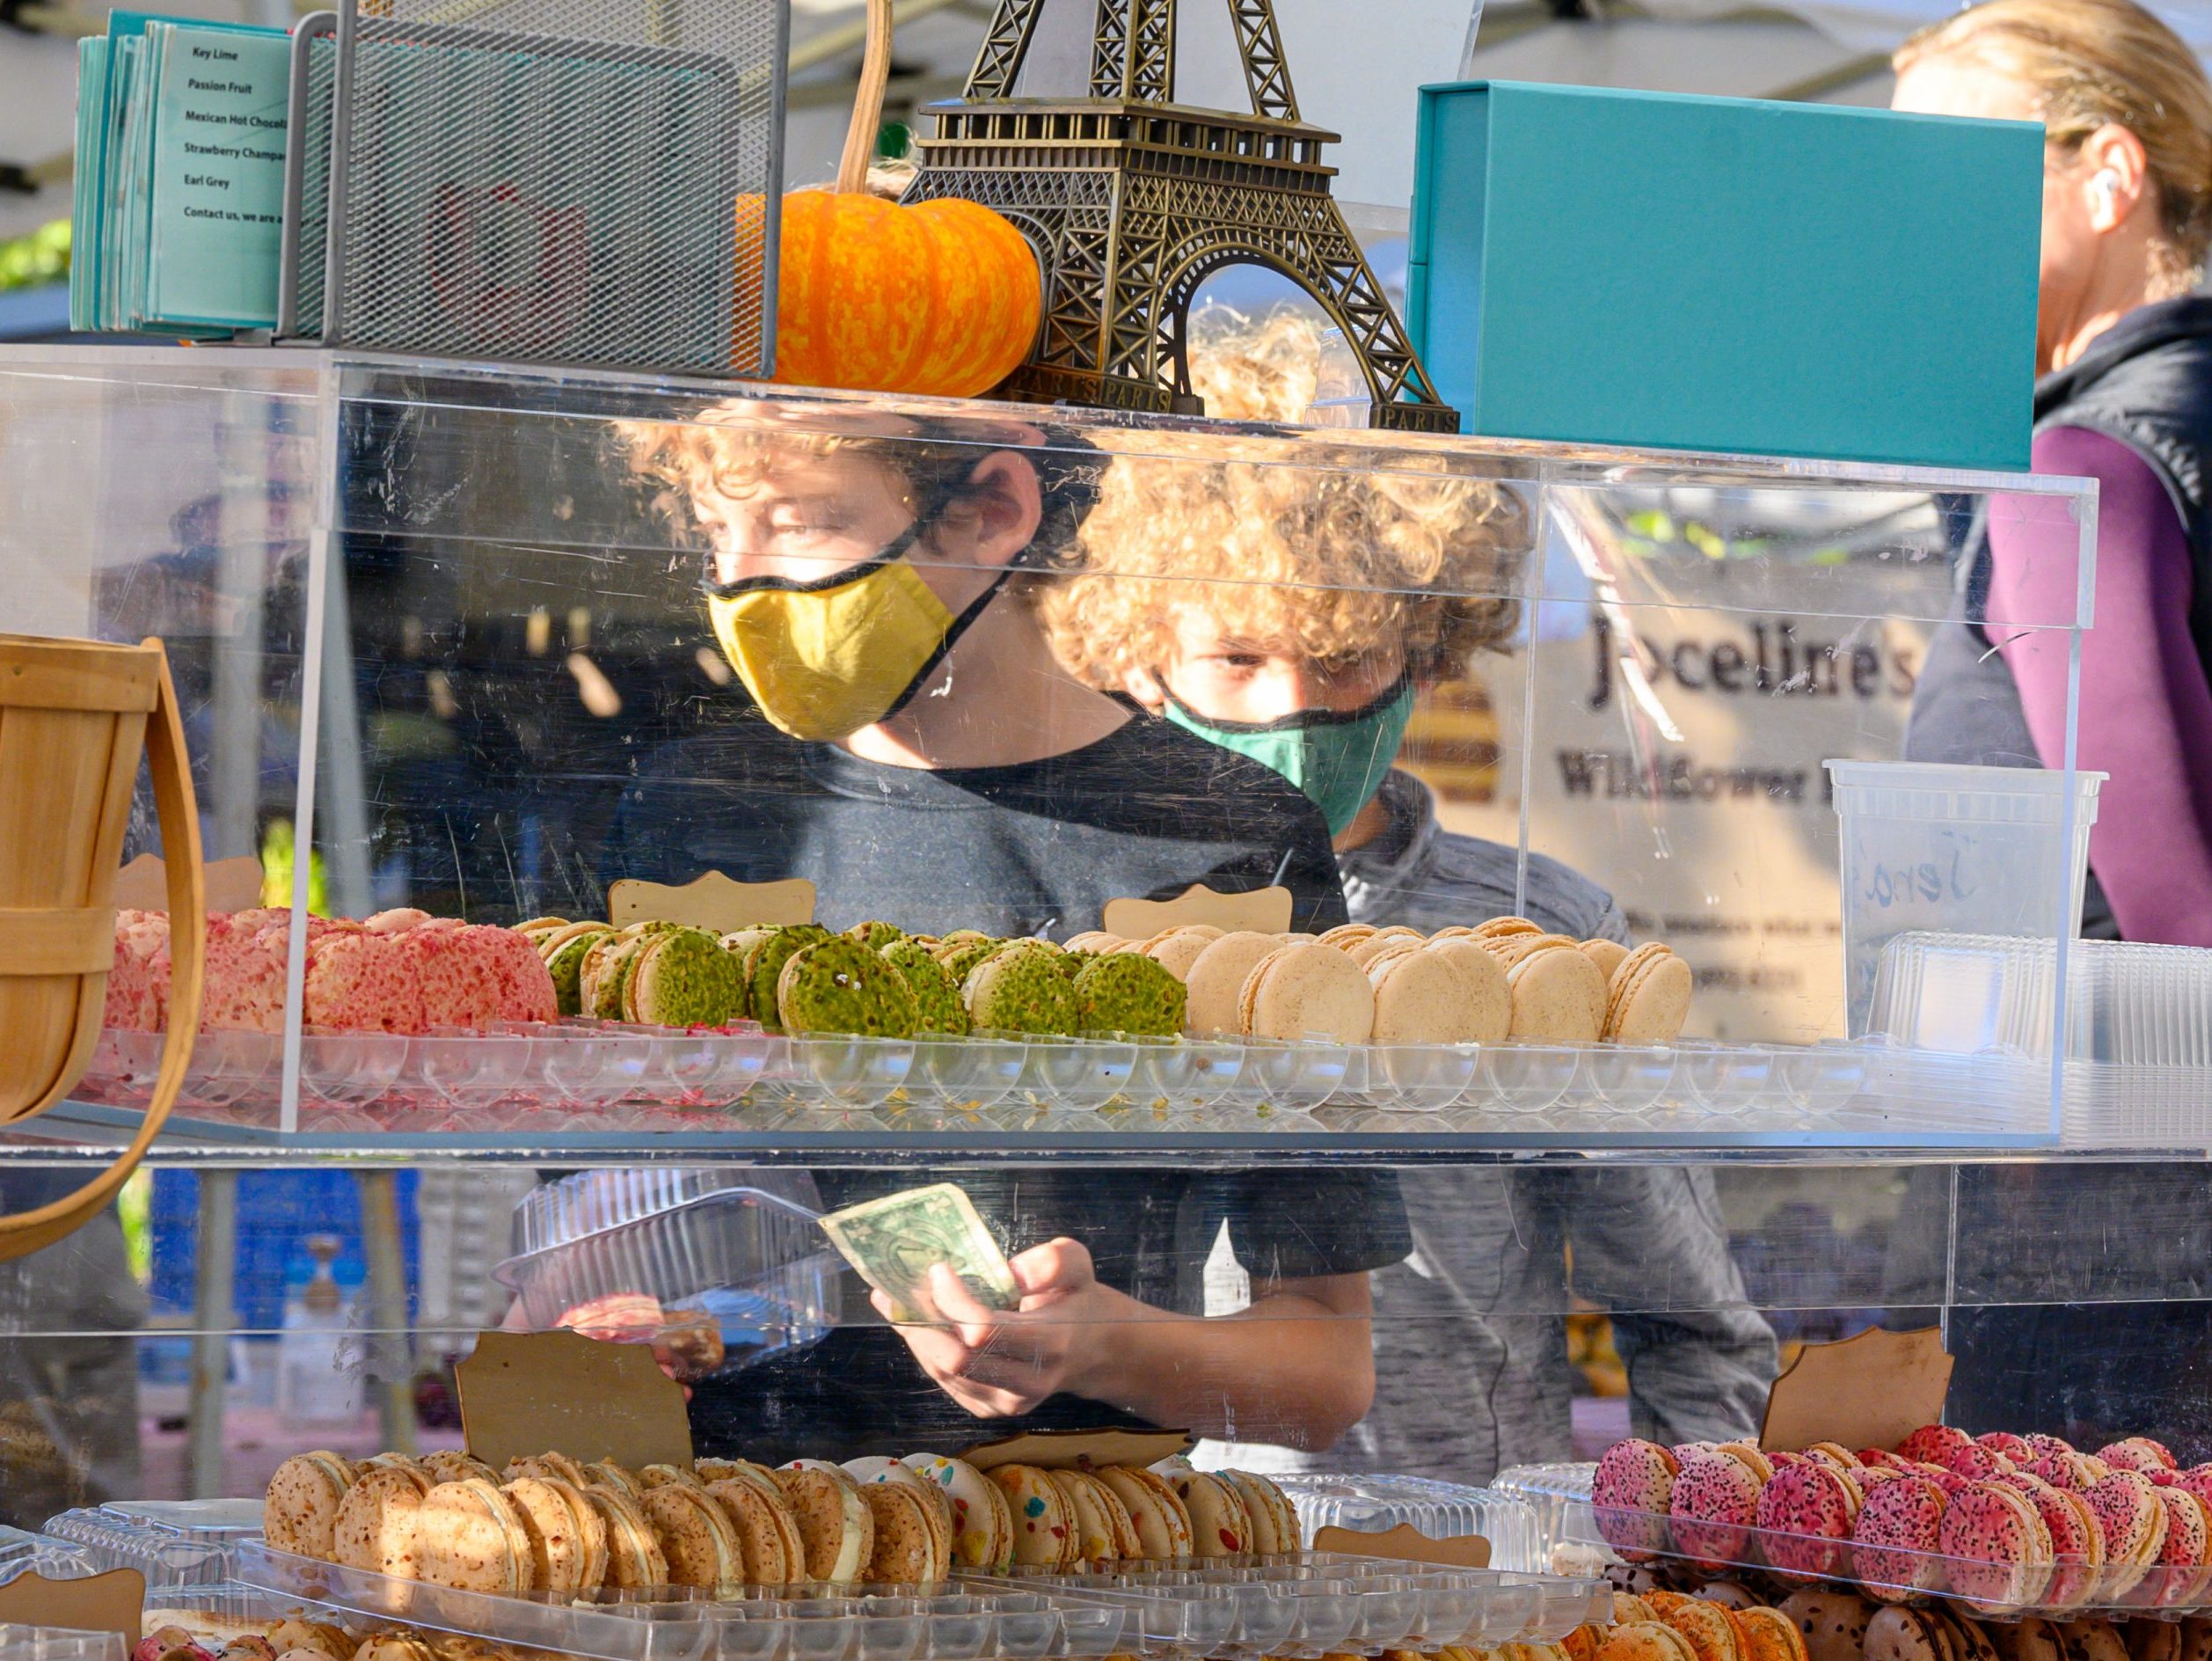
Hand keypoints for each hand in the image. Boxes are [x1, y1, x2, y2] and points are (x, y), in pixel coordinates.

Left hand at [875, 1237, 1120, 1417]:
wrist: (1091, 1351)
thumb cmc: (1078, 1300)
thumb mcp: (1079, 1266)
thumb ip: (1052, 1262)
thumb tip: (1011, 1273)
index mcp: (1051, 1345)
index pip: (986, 1331)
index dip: (954, 1301)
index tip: (939, 1269)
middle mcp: (1027, 1384)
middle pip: (956, 1359)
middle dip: (923, 1321)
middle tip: (903, 1287)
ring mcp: (1005, 1403)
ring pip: (943, 1371)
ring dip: (916, 1334)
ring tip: (896, 1299)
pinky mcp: (988, 1408)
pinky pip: (944, 1380)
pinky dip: (925, 1349)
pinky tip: (916, 1322)